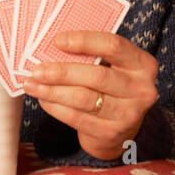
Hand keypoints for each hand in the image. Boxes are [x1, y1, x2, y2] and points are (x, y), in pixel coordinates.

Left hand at [22, 32, 158, 160]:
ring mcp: (128, 114)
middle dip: (62, 72)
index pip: (114, 46)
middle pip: (97, 76)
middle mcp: (141, 90)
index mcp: (143, 65)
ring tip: (31, 84)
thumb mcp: (113, 67)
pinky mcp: (111, 133)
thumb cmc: (111, 87)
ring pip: (83, 99)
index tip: (58, 40)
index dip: (85, 41)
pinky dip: (55, 108)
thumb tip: (53, 46)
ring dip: (53, 91)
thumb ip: (92, 55)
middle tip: (37, 69)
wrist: (122, 127)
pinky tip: (43, 99)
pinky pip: (77, 118)